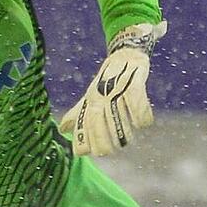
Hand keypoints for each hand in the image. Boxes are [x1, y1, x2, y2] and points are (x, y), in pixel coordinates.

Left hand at [59, 21, 165, 156]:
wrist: (125, 55)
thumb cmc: (106, 81)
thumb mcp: (90, 96)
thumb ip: (78, 114)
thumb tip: (62, 129)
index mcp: (89, 101)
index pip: (81, 127)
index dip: (85, 143)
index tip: (92, 151)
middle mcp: (100, 96)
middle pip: (98, 126)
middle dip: (106, 143)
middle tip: (114, 149)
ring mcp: (117, 90)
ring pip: (119, 118)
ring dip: (125, 132)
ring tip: (129, 139)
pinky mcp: (134, 83)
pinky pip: (137, 105)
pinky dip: (142, 117)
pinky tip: (143, 122)